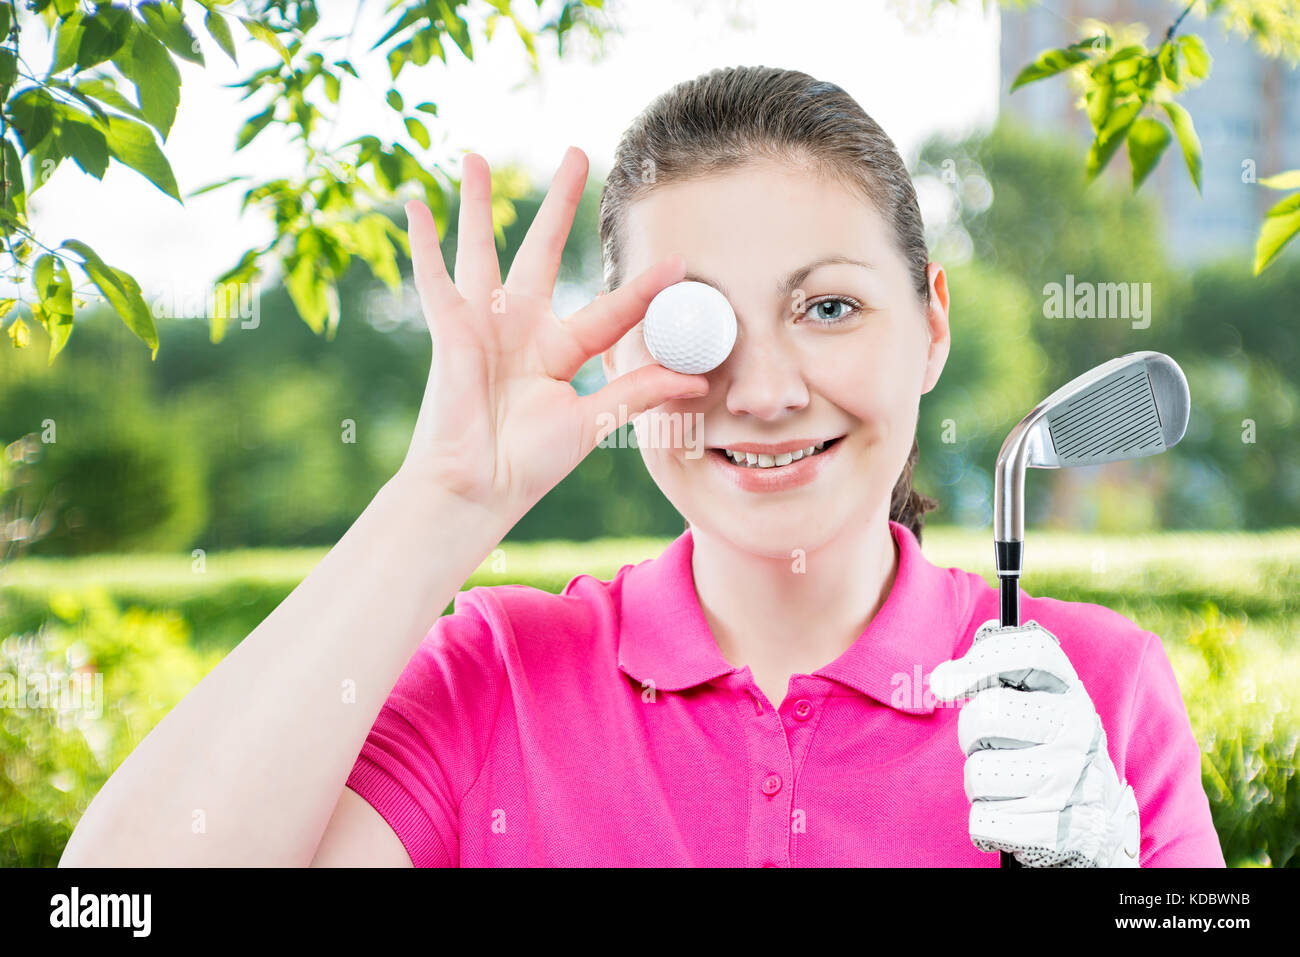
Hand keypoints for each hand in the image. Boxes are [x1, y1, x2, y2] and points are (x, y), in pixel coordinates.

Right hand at [397, 147, 708, 519]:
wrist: (477, 488)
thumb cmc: (529, 464)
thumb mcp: (591, 423)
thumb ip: (638, 393)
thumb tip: (699, 383)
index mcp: (559, 351)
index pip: (609, 310)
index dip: (644, 290)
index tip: (679, 265)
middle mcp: (522, 329)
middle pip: (543, 251)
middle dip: (560, 204)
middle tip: (578, 153)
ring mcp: (483, 325)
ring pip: (482, 249)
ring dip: (478, 204)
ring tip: (477, 156)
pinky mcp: (451, 330)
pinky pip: (433, 278)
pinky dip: (421, 243)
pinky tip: (415, 204)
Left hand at [929, 619, 1139, 866]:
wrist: (1098, 821)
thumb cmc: (1049, 747)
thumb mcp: (1041, 699)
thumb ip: (1002, 666)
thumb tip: (954, 665)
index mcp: (1071, 693)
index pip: (1031, 653)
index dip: (981, 661)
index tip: (944, 683)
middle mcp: (1077, 732)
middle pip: (985, 716)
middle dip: (971, 734)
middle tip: (990, 745)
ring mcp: (1069, 781)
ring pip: (978, 773)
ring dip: (979, 783)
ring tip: (1007, 783)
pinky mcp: (1056, 831)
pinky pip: (984, 821)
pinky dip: (987, 824)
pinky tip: (1012, 814)